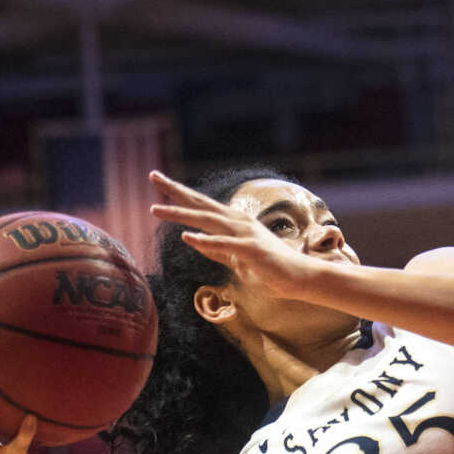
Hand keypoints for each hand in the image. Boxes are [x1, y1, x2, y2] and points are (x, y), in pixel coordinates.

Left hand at [148, 170, 314, 297]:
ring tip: (156, 210)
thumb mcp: (237, 258)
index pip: (202, 205)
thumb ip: (216, 249)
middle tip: (153, 175)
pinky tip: (187, 237)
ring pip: (208, 221)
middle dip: (175, 191)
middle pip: (202, 204)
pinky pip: (225, 244)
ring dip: (181, 214)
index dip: (179, 194)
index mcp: (234, 222)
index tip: (158, 181)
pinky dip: (206, 241)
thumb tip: (192, 240)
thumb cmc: (270, 269)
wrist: (300, 278)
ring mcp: (246, 234)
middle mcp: (239, 222)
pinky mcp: (252, 250)